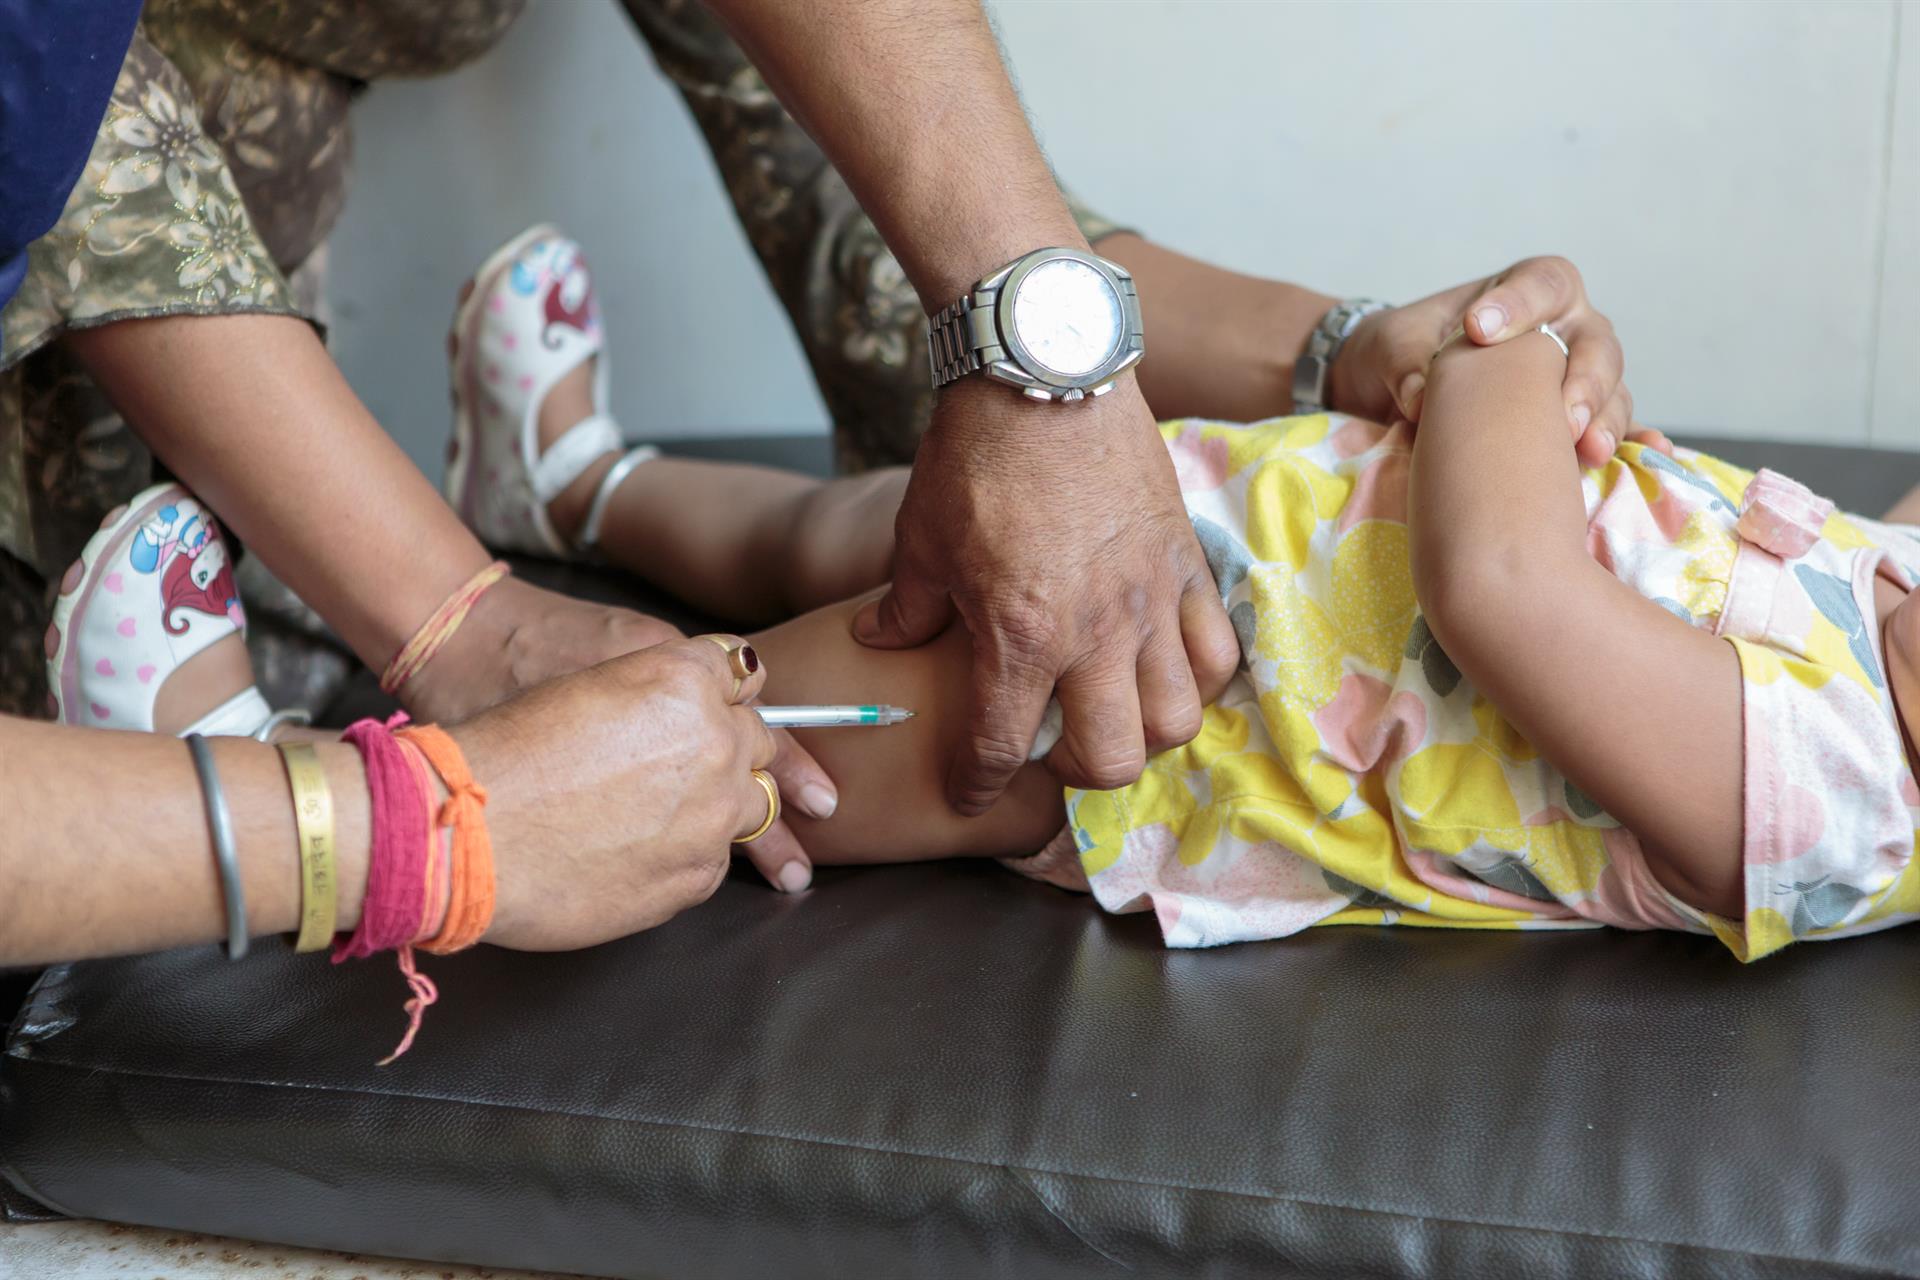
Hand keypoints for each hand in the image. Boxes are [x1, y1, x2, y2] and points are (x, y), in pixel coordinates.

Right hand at [456, 635, 782, 948]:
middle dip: (730, 753)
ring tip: (652, 820)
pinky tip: (632, 854)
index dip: (729, 694)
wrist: (462, 834)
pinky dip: (686, 856)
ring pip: (745, 807)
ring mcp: (713, 814)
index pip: (743, 675)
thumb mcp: (586, 685)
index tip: (728, 708)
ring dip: (713, 809)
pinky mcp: (698, 876)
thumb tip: (699, 699)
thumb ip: (658, 686)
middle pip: (757, 743)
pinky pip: (712, 861)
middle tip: (687, 772)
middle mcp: (714, 743)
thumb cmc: (505, 752)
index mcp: (684, 682)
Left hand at [851, 377, 1240, 813]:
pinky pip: (1219, 649)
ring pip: (1179, 717)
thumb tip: (879, 643)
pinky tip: (1166, 664)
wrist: (1045, 370)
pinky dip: (1197, 673)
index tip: (968, 793)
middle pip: (1113, 759)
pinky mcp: (1187, 563)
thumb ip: (905, 608)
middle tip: (1054, 746)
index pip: (999, 749)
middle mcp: (1096, 634)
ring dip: (1145, 731)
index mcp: (1020, 636)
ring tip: (1116, 710)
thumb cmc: (975, 455)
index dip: (976, 785)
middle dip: (1076, 772)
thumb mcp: (918, 538)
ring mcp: (1152, 601)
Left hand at [1328, 256, 1630, 465]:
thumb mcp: (1394, 344)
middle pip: (1596, 345)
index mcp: (1526, 291)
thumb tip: (1417, 401)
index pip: (1544, 284)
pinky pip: (1611, 431)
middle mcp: (1566, 329)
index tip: (1481, 330)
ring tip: (1588, 451)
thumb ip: (1405, 362)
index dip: (1521, 304)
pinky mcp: (1576, 423)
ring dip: (1603, 421)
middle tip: (1563, 415)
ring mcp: (1578, 377)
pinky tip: (1649, 455)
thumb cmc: (1405, 351)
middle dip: (1584, 380)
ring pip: (1612, 391)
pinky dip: (1628, 443)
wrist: (1401, 389)